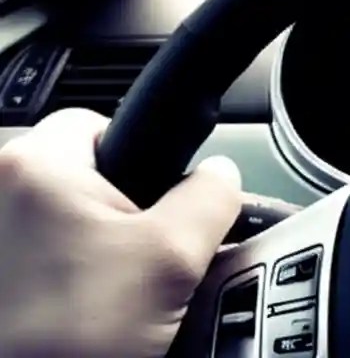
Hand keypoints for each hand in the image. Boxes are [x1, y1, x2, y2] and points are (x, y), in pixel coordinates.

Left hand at [0, 109, 240, 357]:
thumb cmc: (66, 340)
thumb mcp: (172, 257)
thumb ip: (211, 197)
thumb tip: (220, 177)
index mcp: (32, 165)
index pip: (104, 120)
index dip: (147, 158)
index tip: (158, 203)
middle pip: (88, 175)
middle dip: (124, 214)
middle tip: (139, 263)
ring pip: (68, 222)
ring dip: (96, 250)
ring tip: (110, 297)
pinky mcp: (1, 279)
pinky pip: (46, 258)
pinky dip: (70, 279)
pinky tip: (83, 314)